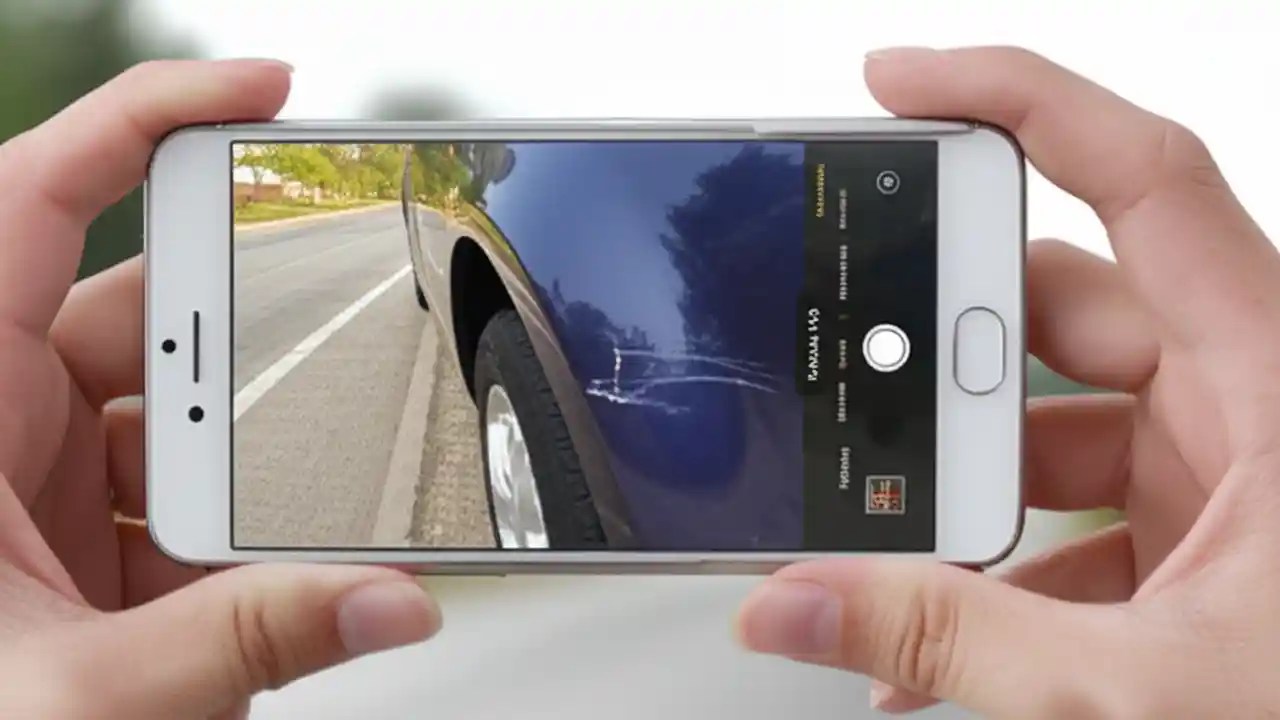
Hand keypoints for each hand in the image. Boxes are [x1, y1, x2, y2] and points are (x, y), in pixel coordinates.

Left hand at [0, 60, 440, 718]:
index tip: (259, 92)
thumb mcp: (87, 695)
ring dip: (252, 462)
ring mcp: (48, 483)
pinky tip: (274, 571)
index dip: (141, 117)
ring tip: (297, 519)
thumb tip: (391, 600)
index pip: (33, 202)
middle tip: (324, 377)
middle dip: (247, 345)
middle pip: (146, 315)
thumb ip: (252, 638)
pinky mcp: (90, 536)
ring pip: (181, 413)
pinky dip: (242, 523)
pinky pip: (188, 489)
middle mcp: (1, 428)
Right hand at [736, 46, 1279, 717]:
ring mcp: (1221, 469)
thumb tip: (801, 601)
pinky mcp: (1196, 533)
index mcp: (1274, 381)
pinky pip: (1074, 507)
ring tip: (884, 519)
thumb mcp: (1141, 687)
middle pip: (1067, 299)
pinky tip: (936, 612)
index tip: (903, 87)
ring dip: (963, 468)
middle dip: (946, 340)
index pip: (1143, 176)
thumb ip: (955, 644)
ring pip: (1055, 412)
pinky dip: (999, 553)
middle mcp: (1249, 402)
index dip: (1016, 100)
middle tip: (857, 371)